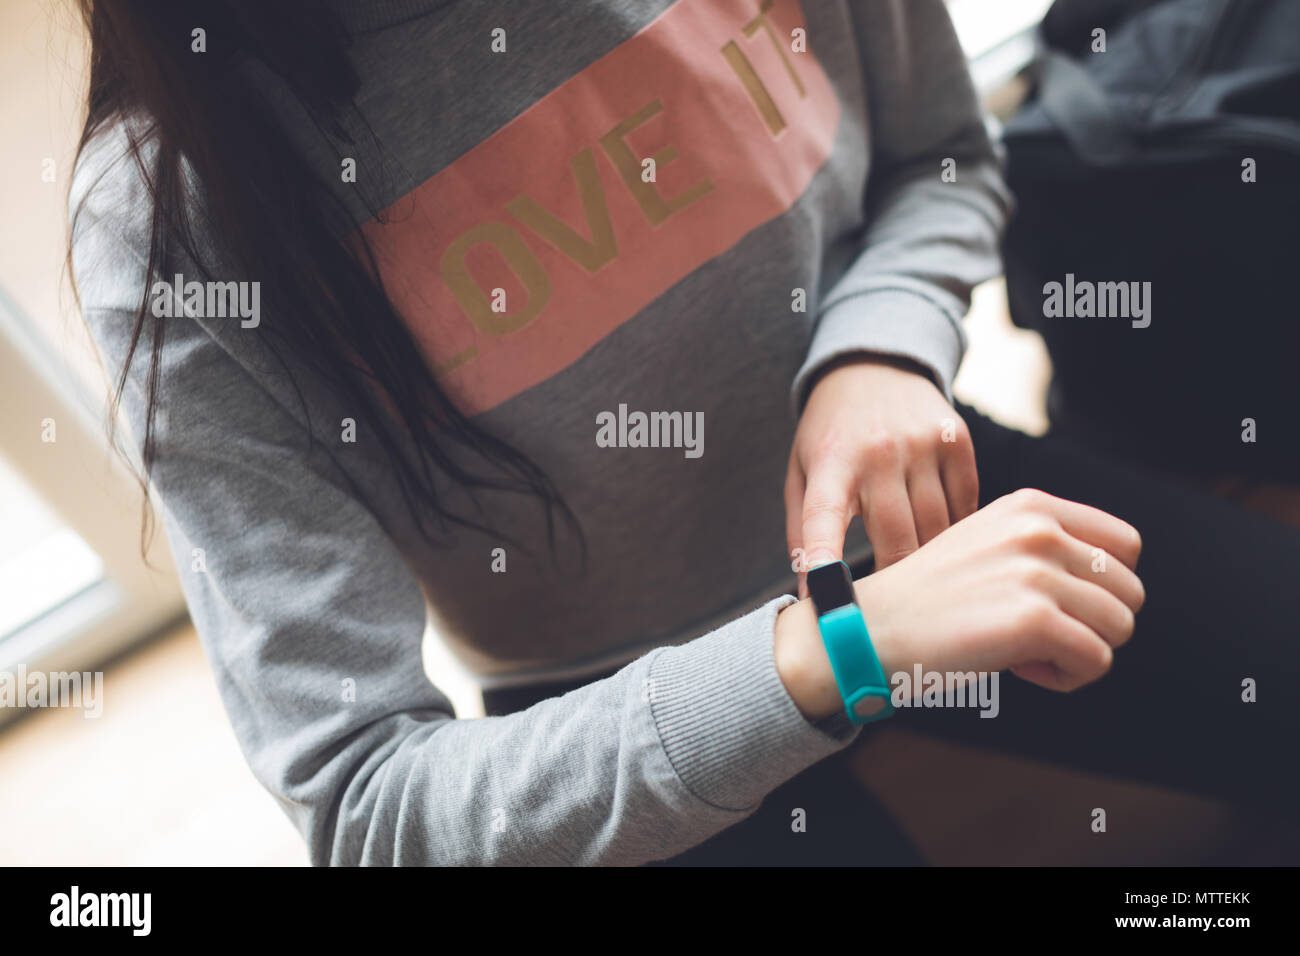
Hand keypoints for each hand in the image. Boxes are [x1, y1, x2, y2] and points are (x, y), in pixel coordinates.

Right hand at [774, 489, 1144, 719]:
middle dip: (1092, 624)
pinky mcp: (1033, 619)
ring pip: (1119, 627)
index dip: (1101, 586)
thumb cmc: (927, 601)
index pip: (1126, 544)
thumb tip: (1119, 589)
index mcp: (1031, 506)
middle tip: (1037, 636)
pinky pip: (1096, 661)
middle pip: (1129, 590)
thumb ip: (1045, 548)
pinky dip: (1066, 678)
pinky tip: (1020, 669)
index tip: (1053, 604)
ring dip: (1081, 652)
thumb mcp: (986, 545)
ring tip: (1027, 652)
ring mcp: (1036, 572)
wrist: (867, 629)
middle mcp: (1038, 529)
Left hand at [786, 355, 977, 596]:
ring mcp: (922, 444)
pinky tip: (945, 537)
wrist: (873, 365)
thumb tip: (814, 596)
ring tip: (923, 574)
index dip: (824, 559)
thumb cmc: (831, 435)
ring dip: (931, 560)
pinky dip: (958, 532)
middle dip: (896, 581)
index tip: (823, 598)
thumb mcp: (801, 472)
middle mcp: (877, 452)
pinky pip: (968, 506)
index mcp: (830, 463)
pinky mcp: (958, 440)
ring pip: (939, 530)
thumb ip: (803, 532)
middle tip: (894, 603)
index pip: (823, 519)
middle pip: (897, 541)